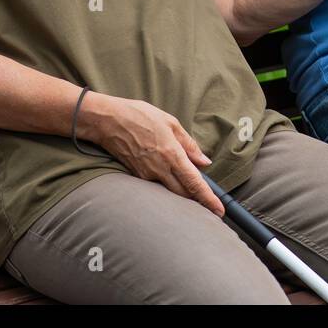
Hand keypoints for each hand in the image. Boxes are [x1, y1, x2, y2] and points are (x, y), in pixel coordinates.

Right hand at [83, 94, 223, 216]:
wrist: (108, 121)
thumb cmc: (139, 116)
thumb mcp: (170, 123)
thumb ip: (189, 144)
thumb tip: (204, 161)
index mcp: (172, 155)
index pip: (194, 184)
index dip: (208, 199)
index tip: (219, 211)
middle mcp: (160, 169)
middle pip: (183, 194)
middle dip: (197, 201)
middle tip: (208, 204)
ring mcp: (147, 174)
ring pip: (169, 191)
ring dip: (181, 194)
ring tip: (191, 192)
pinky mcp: (136, 175)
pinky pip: (156, 185)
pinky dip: (166, 184)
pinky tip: (169, 177)